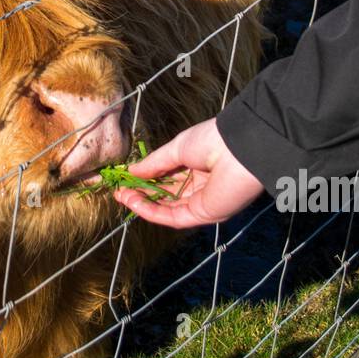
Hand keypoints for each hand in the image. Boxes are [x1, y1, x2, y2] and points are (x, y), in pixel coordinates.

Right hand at [114, 118, 264, 227]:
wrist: (238, 149)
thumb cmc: (211, 140)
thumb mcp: (176, 148)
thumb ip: (154, 163)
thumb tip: (131, 171)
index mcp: (197, 168)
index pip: (168, 179)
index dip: (146, 180)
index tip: (126, 179)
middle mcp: (200, 188)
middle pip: (166, 196)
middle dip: (141, 194)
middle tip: (120, 191)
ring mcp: (202, 203)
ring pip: (167, 209)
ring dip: (143, 205)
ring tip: (123, 197)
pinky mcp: (203, 215)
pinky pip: (173, 217)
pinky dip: (153, 212)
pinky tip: (136, 203)